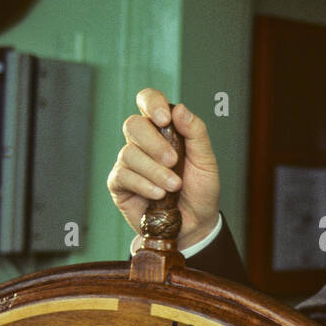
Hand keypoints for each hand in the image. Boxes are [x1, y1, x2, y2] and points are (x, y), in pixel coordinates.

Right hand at [107, 89, 220, 249]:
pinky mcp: (119, 185)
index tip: (164, 119)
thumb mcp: (206, 161)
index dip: (152, 103)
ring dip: (154, 170)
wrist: (195, 224)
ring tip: (174, 186)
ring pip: (129, 153)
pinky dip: (144, 184)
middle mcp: (142, 142)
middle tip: (173, 161)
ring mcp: (129, 163)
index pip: (148, 101)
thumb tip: (180, 109)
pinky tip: (159, 194)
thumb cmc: (200, 190)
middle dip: (154, 142)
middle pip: (133, 124)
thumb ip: (196, 133)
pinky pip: (123, 176)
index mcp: (163, 129)